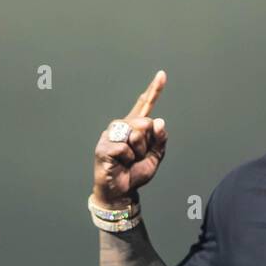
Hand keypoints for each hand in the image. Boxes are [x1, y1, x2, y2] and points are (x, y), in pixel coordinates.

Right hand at [93, 70, 168, 207]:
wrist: (122, 191)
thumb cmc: (135, 172)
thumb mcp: (155, 157)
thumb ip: (160, 140)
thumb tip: (159, 121)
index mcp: (135, 126)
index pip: (144, 105)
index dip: (153, 90)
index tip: (162, 74)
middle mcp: (122, 126)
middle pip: (145, 122)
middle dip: (147, 143)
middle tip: (138, 156)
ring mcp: (111, 135)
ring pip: (135, 134)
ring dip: (138, 152)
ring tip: (130, 160)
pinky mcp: (103, 146)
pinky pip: (124, 148)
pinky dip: (128, 159)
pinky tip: (121, 163)